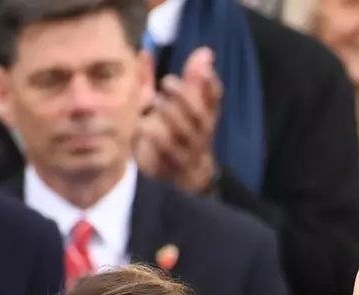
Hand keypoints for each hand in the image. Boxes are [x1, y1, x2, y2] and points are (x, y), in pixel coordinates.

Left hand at [134, 47, 220, 193]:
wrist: (184, 177)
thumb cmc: (179, 134)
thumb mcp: (181, 106)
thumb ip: (188, 79)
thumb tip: (203, 53)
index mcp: (205, 115)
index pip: (215, 97)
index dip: (210, 84)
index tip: (202, 70)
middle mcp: (201, 133)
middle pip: (199, 114)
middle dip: (184, 95)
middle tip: (166, 81)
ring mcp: (189, 151)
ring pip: (185, 131)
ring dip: (169, 113)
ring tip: (153, 102)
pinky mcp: (174, 166)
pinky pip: (167, 151)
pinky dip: (155, 135)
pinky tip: (143, 124)